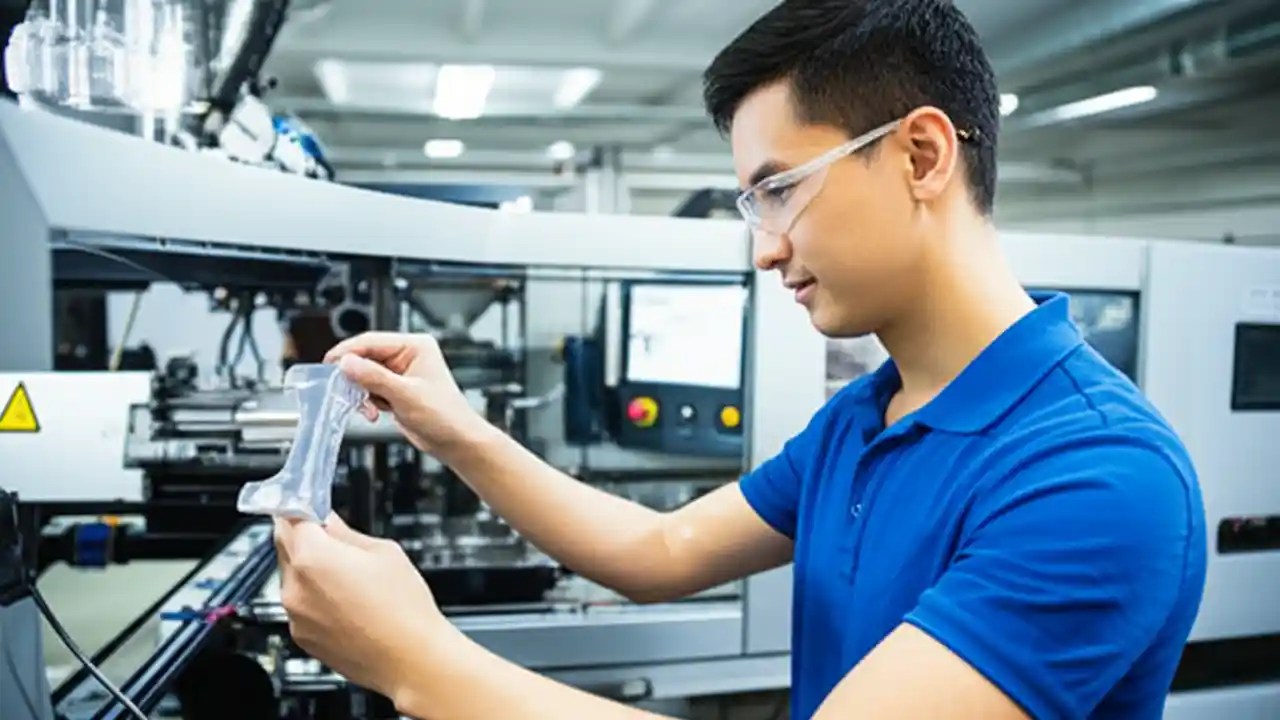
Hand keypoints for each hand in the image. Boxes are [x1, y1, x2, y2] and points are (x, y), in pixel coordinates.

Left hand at [274, 514, 456, 699]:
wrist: (412, 659)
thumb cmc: (404, 609)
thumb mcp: (383, 552)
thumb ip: (346, 534)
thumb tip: (329, 521)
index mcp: (312, 558)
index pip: (288, 516)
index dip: (300, 504)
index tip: (306, 499)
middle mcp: (294, 587)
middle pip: (284, 545)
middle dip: (302, 534)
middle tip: (328, 531)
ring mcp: (295, 615)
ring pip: (291, 576)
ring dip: (308, 567)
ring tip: (348, 576)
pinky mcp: (301, 636)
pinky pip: (299, 604)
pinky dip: (314, 596)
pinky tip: (346, 600)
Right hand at [324, 332, 491, 457]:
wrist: (456, 442)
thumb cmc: (445, 416)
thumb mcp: (405, 395)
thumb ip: (374, 377)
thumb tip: (347, 363)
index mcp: (415, 346)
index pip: (372, 341)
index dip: (348, 352)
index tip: (330, 364)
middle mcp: (407, 356)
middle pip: (365, 358)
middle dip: (354, 377)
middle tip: (343, 390)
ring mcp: (400, 373)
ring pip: (364, 375)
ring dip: (361, 393)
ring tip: (368, 408)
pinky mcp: (396, 390)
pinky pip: (370, 389)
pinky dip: (367, 401)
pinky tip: (373, 413)